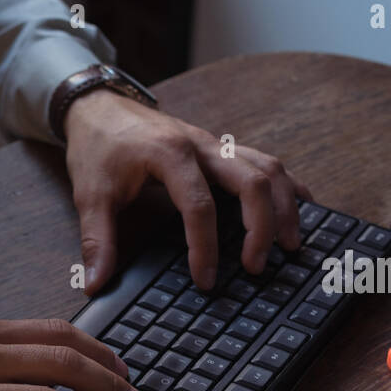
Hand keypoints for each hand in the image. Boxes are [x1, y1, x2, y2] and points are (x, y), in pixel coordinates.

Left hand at [63, 89, 313, 294]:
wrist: (100, 106)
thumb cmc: (98, 147)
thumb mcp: (90, 195)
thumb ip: (97, 240)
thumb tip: (95, 283)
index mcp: (170, 154)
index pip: (199, 205)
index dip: (205, 247)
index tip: (205, 279)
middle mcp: (203, 145)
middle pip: (252, 181)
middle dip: (261, 227)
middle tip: (256, 267)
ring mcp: (217, 144)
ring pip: (268, 169)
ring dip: (284, 207)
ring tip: (289, 246)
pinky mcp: (222, 148)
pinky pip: (266, 163)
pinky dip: (286, 186)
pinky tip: (300, 209)